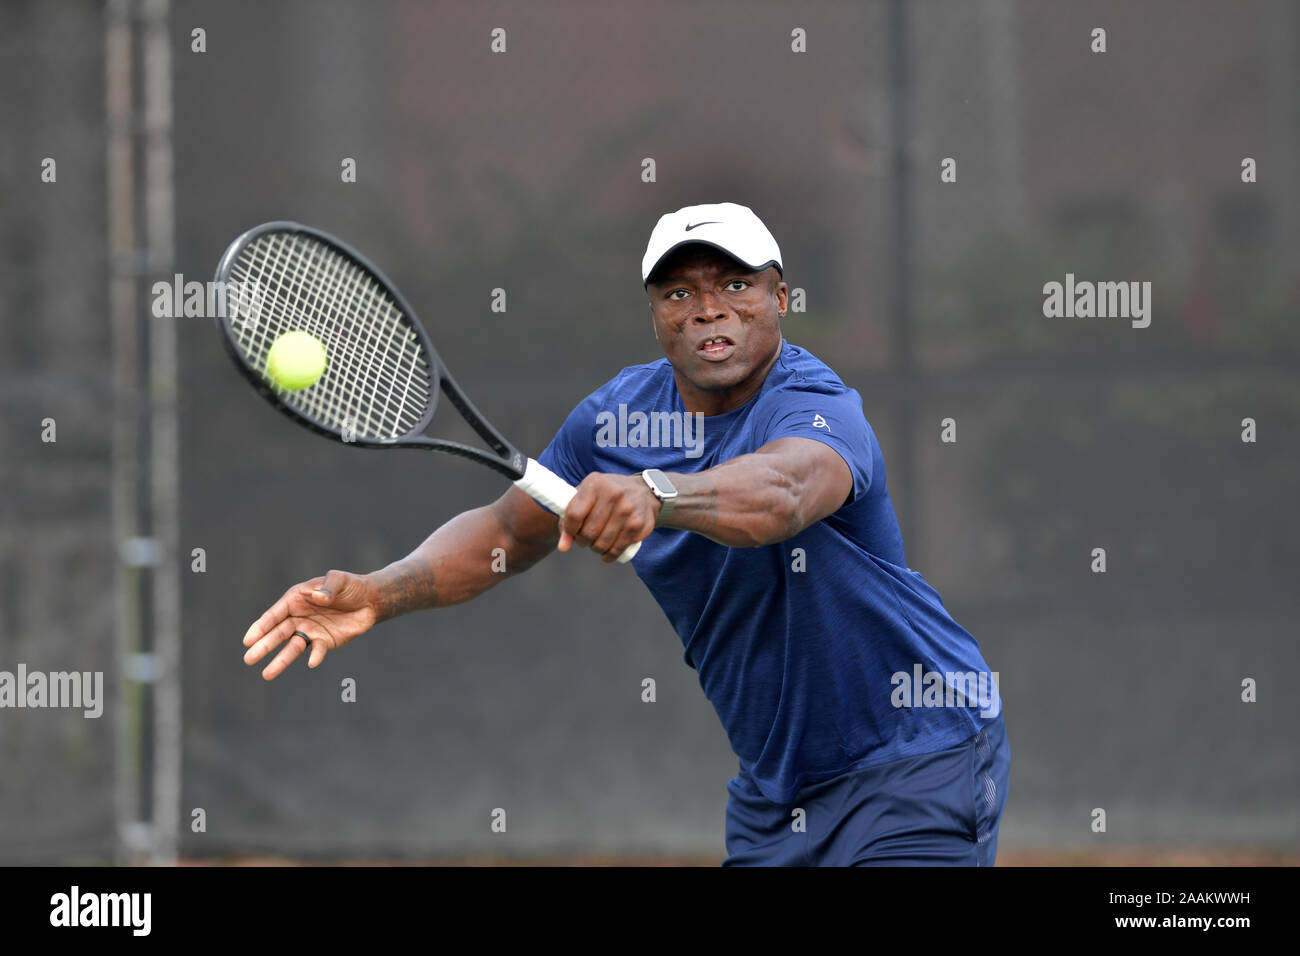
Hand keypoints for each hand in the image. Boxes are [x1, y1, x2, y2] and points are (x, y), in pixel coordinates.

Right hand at [241, 569, 377, 679]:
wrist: (370, 600)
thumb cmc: (351, 586)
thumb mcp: (340, 580)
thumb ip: (328, 588)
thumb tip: (318, 597)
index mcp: (296, 599)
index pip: (275, 615)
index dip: (261, 627)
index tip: (248, 640)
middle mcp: (299, 616)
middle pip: (278, 633)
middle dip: (263, 646)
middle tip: (248, 659)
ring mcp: (310, 630)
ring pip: (292, 647)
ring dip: (280, 660)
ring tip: (267, 675)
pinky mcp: (324, 641)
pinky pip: (316, 650)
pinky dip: (315, 656)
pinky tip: (312, 662)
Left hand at [557, 472, 658, 562]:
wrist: (644, 492)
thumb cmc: (608, 496)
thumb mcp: (587, 496)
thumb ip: (569, 518)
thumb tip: (563, 546)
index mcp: (595, 484)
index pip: (574, 514)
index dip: (569, 529)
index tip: (571, 531)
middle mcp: (613, 495)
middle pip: (588, 533)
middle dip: (582, 541)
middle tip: (585, 538)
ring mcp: (627, 510)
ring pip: (601, 544)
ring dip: (595, 549)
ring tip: (596, 543)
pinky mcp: (638, 525)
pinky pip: (617, 550)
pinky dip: (609, 555)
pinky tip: (607, 551)